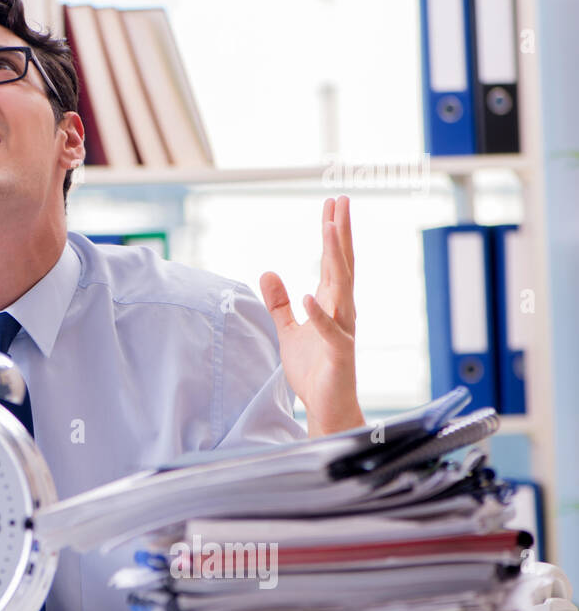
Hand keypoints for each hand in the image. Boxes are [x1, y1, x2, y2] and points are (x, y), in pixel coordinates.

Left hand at [258, 196, 364, 436]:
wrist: (326, 408)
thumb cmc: (313, 370)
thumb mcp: (287, 330)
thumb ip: (279, 303)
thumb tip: (268, 273)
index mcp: (330, 304)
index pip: (331, 262)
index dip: (331, 233)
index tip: (332, 205)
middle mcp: (341, 312)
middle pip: (342, 266)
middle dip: (340, 234)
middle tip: (341, 202)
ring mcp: (343, 331)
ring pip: (341, 289)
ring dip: (335, 260)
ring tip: (330, 231)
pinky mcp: (339, 354)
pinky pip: (330, 331)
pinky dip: (319, 314)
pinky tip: (309, 296)